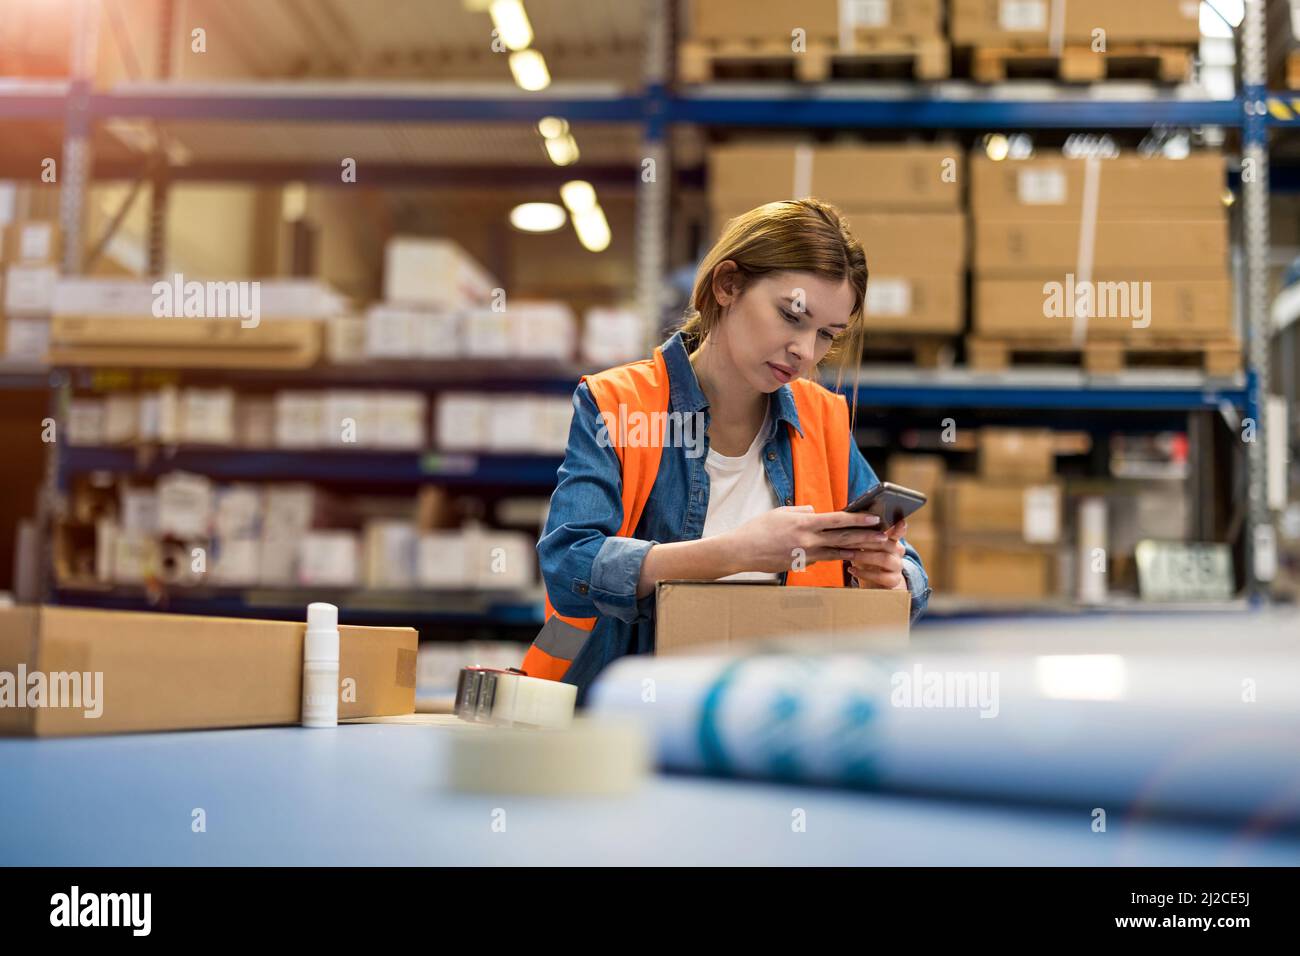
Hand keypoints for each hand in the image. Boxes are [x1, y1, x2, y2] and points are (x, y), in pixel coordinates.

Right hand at [722, 505, 882, 574]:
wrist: (741, 552)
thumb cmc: (758, 529)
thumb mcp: (780, 512)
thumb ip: (801, 511)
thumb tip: (815, 511)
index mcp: (804, 523)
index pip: (837, 520)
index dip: (858, 519)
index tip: (874, 517)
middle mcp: (808, 540)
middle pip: (843, 538)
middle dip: (866, 537)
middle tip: (884, 537)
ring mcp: (805, 555)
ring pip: (837, 552)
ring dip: (857, 550)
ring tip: (874, 549)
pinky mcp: (801, 565)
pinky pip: (822, 559)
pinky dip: (837, 558)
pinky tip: (851, 558)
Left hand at [847, 519, 907, 589]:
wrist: (875, 584)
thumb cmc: (868, 560)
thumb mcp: (866, 548)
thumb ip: (863, 536)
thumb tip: (850, 522)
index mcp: (893, 540)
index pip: (897, 532)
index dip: (899, 528)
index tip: (899, 522)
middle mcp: (898, 552)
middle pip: (886, 543)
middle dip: (866, 540)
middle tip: (848, 539)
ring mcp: (897, 566)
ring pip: (884, 558)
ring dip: (864, 556)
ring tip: (849, 555)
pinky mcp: (894, 580)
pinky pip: (880, 576)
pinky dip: (863, 573)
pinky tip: (851, 569)